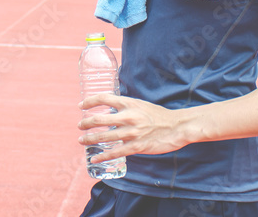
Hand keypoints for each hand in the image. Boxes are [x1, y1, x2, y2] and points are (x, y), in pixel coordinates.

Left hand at [77, 94, 192, 162]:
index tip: (81, 106)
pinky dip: (103, 156)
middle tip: (80, 126)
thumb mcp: (140, 105)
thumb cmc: (158, 115)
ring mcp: (131, 132)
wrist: (176, 127)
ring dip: (90, 139)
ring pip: (104, 136)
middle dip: (85, 123)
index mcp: (129, 103)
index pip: (104, 98)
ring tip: (82, 141)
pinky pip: (116, 152)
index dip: (89, 101)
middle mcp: (128, 116)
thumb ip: (125, 107)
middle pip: (99, 119)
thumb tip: (110, 109)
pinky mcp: (136, 146)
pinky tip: (95, 158)